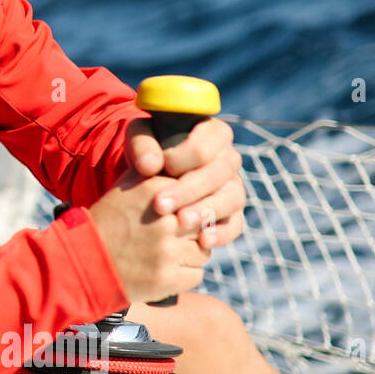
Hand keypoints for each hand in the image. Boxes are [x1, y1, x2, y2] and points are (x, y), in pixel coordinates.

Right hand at [87, 169, 210, 303]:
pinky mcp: (167, 278)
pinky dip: (184, 275)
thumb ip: (156, 174)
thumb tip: (188, 167)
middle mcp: (165, 219)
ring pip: (203, 250)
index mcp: (156, 192)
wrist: (81, 262)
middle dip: (191, 231)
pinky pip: (196, 274)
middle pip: (203, 223)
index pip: (198, 194)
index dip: (190, 207)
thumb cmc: (106, 223)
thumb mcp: (125, 188)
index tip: (177, 214)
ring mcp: (167, 251)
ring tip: (164, 254)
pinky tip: (164, 270)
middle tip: (171, 236)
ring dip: (189, 254)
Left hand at [123, 116, 246, 249]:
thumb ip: (142, 145)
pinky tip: (202, 240)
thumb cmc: (148, 152)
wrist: (151, 178)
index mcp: (212, 134)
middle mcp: (228, 159)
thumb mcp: (139, 139)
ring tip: (180, 222)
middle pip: (218, 174)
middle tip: (160, 205)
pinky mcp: (232, 212)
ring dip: (205, 211)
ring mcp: (233, 186)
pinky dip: (221, 233)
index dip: (181, 158)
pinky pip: (235, 224)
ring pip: (232, 198)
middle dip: (187, 190)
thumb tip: (150, 165)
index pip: (204, 145)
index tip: (157, 169)